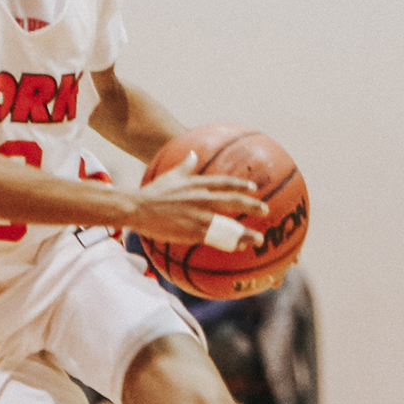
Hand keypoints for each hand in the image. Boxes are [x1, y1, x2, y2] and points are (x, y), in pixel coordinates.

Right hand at [126, 153, 269, 247]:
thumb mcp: (170, 176)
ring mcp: (199, 215)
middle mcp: (202, 198)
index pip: (224, 183)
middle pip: (233, 201)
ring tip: (258, 239)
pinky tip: (237, 248)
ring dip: (245, 232)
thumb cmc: (152, 193)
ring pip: (228, 224)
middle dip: (251, 205)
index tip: (253, 187)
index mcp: (197, 184)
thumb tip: (193, 155)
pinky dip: (228, 243)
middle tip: (265, 210)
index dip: (240, 184)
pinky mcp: (193, 231)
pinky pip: (216, 239)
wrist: (138, 208)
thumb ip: (184, 166)